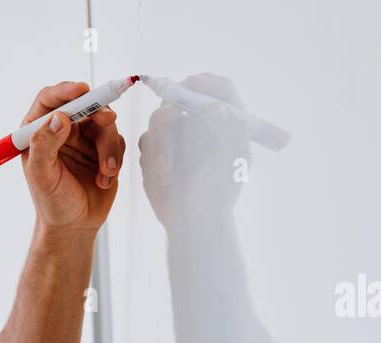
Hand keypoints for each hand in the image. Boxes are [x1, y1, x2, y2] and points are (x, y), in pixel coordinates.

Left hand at [20, 81, 125, 233]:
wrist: (75, 227)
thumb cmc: (52, 203)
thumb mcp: (43, 176)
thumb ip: (45, 146)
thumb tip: (60, 117)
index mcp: (38, 132)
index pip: (50, 100)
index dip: (65, 91)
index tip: (81, 90)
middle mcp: (62, 131)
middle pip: (83, 104)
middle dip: (97, 112)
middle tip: (106, 120)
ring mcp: (84, 139)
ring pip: (105, 123)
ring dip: (108, 147)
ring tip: (105, 172)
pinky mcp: (103, 150)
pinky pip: (117, 141)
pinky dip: (115, 159)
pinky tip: (105, 180)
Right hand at [138, 74, 249, 229]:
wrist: (194, 220)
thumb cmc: (220, 191)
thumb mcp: (233, 163)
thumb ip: (229, 133)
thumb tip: (217, 109)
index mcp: (224, 118)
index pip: (218, 88)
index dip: (206, 83)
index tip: (194, 87)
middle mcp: (198, 119)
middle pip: (183, 93)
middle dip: (175, 104)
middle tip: (173, 115)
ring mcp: (175, 132)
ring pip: (160, 117)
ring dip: (162, 141)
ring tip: (167, 170)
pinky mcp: (155, 147)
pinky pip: (146, 139)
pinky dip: (153, 157)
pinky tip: (163, 177)